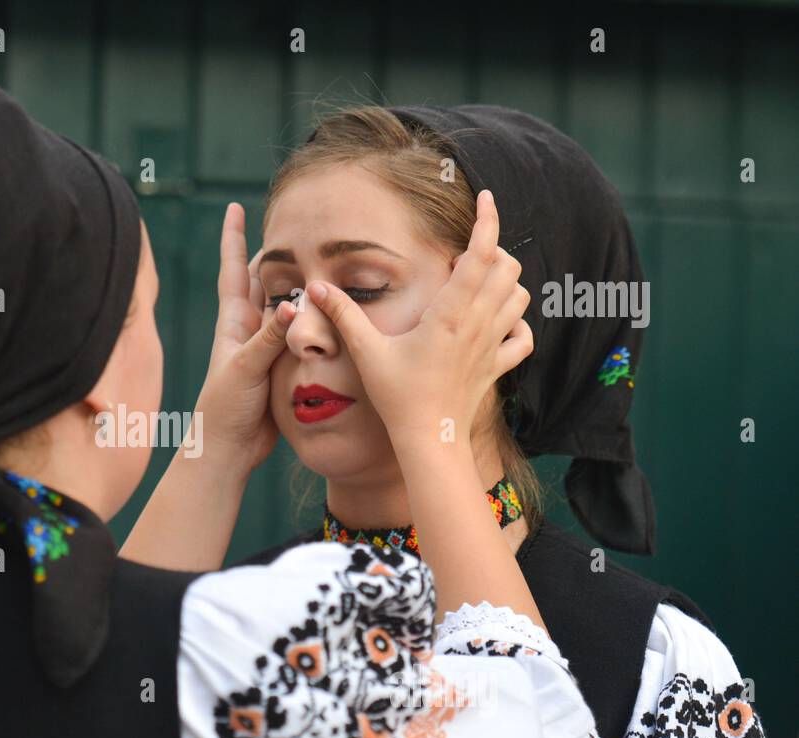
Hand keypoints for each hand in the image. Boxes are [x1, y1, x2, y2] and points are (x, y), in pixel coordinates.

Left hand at [194, 202, 294, 471]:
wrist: (227, 449)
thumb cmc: (226, 408)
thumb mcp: (246, 368)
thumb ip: (269, 338)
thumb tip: (293, 306)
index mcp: (234, 321)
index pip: (235, 269)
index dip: (234, 238)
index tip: (234, 207)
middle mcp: (249, 328)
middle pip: (265, 280)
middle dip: (276, 253)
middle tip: (293, 226)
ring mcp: (265, 347)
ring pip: (286, 305)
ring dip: (300, 284)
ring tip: (317, 258)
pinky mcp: (281, 367)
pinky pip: (301, 335)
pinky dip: (314, 320)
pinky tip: (329, 312)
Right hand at [307, 189, 532, 451]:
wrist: (429, 440)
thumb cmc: (397, 397)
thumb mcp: (365, 351)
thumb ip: (342, 314)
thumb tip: (314, 286)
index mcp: (450, 313)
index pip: (481, 253)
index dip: (487, 219)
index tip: (485, 196)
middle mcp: (478, 323)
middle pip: (507, 267)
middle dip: (492, 250)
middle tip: (462, 255)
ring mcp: (492, 344)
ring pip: (519, 296)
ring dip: (504, 281)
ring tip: (476, 283)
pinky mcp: (497, 366)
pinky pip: (523, 335)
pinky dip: (517, 322)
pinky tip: (496, 323)